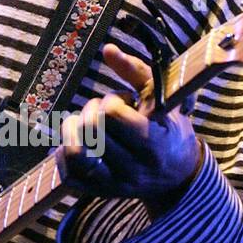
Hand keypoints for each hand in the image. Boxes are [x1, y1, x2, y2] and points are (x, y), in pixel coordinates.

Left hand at [60, 43, 201, 208]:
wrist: (177, 176)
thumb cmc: (168, 127)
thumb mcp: (162, 97)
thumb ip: (136, 71)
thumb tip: (107, 49)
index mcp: (153, 143)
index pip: (112, 115)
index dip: (112, 100)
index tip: (122, 101)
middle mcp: (134, 169)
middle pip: (91, 130)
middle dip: (93, 111)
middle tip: (104, 111)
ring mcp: (114, 185)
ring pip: (75, 152)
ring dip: (74, 129)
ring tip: (86, 124)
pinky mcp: (98, 193)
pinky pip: (67, 172)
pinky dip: (65, 150)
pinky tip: (79, 141)